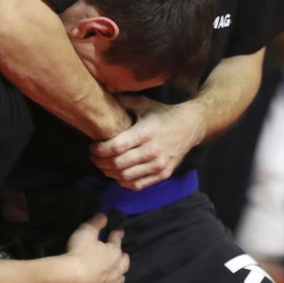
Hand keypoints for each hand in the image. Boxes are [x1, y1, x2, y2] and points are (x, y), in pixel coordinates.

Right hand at [60, 213, 129, 282]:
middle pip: (123, 264)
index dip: (117, 235)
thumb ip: (95, 223)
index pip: (117, 241)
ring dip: (118, 278)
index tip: (118, 232)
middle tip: (121, 256)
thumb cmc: (79, 254)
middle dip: (123, 259)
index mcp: (114, 254)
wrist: (69, 281)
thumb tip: (104, 215)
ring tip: (118, 276)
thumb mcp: (86, 232)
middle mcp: (115, 272)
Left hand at [90, 95, 204, 189]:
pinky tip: (118, 174)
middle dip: (100, 162)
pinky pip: (137, 185)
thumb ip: (123, 102)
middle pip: (118, 164)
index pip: (117, 147)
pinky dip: (123, 182)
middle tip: (94, 157)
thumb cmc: (164, 114)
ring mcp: (158, 165)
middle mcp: (152, 151)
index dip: (99, 150)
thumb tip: (102, 98)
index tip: (92, 147)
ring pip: (125, 177)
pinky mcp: (162, 174)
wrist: (191, 127)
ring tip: (104, 165)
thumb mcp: (145, 104)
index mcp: (146, 133)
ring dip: (109, 173)